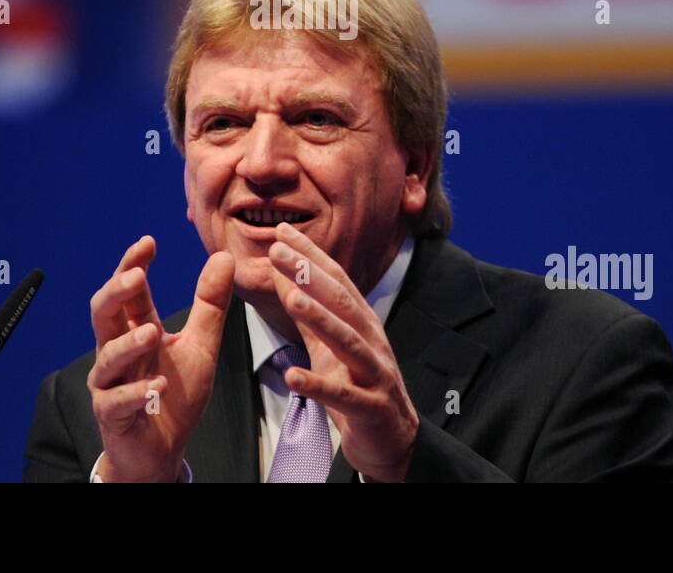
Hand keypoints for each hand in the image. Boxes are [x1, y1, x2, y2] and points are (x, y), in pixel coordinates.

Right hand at [87, 236, 234, 481]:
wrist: (164, 449)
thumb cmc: (175, 394)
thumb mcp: (200, 345)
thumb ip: (209, 304)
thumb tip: (224, 257)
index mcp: (136, 329)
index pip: (128, 291)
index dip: (132, 265)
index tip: (148, 242)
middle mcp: (117, 351)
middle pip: (103, 313)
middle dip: (116, 291)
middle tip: (137, 275)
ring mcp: (110, 383)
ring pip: (107, 356)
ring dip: (128, 343)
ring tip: (152, 333)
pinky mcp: (112, 415)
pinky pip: (116, 401)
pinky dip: (137, 392)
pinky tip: (157, 387)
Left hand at [267, 223, 418, 481]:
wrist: (394, 440)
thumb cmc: (359, 387)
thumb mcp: (331, 346)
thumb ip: (309, 315)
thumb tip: (286, 278)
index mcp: (362, 323)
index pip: (335, 280)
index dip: (310, 255)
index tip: (282, 232)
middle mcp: (372, 341)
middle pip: (341, 302)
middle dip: (310, 274)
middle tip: (278, 251)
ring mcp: (375, 374)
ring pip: (348, 341)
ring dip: (320, 318)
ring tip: (292, 298)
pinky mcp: (371, 408)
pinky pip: (343, 396)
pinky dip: (319, 385)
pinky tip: (293, 377)